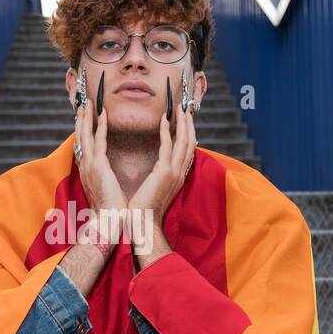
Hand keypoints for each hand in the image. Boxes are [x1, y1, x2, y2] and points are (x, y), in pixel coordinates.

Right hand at [73, 70, 126, 239]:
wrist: (108, 223)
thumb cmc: (109, 210)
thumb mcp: (104, 191)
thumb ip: (103, 180)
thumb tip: (107, 176)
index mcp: (87, 171)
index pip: (83, 145)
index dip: (83, 130)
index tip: (84, 117)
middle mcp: (85, 166)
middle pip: (80, 136)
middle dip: (81, 119)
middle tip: (83, 103)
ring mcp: (90, 165)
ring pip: (86, 134)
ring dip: (87, 117)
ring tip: (88, 101)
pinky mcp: (98, 167)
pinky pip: (99, 141)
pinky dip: (100, 126)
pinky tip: (102, 114)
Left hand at [126, 88, 196, 254]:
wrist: (142, 225)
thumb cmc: (143, 211)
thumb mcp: (154, 190)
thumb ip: (158, 178)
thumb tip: (156, 170)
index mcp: (177, 177)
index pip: (187, 151)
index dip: (187, 134)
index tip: (184, 121)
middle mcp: (180, 173)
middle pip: (190, 142)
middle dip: (189, 124)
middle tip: (186, 108)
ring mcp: (174, 172)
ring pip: (184, 141)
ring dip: (182, 123)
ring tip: (179, 108)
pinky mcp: (164, 172)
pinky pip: (168, 146)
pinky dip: (167, 131)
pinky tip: (164, 119)